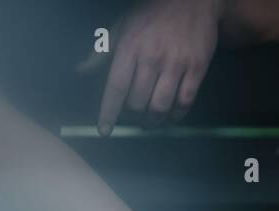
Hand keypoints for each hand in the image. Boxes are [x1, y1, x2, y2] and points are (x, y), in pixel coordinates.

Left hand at [78, 0, 222, 134]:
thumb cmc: (152, 14)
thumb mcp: (122, 25)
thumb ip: (101, 51)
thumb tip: (81, 70)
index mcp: (131, 46)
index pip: (116, 87)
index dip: (109, 112)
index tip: (104, 129)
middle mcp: (152, 57)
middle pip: (138, 102)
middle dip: (133, 116)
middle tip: (133, 116)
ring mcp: (176, 63)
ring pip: (160, 106)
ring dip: (153, 121)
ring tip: (150, 121)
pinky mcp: (197, 68)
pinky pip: (185, 101)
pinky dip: (176, 115)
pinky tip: (171, 116)